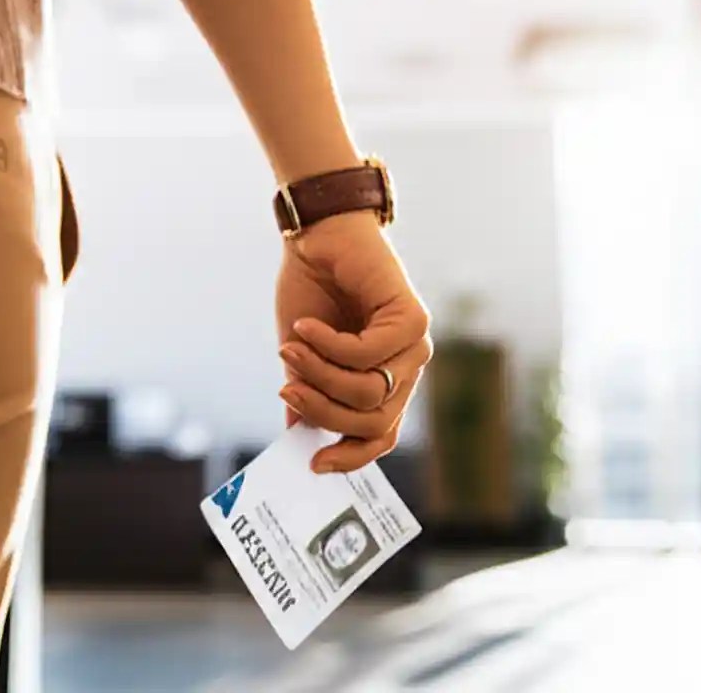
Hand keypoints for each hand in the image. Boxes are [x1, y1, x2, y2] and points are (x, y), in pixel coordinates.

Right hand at [275, 210, 431, 473]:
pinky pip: (365, 355)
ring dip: (319, 375)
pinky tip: (305, 327)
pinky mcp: (412, 319)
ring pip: (367, 392)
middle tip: (285, 391)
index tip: (314, 464)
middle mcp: (407, 367)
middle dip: (322, 411)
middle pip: (372, 421)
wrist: (320, 235)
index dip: (350, 456)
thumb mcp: (302, 355)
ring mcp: (414, 345)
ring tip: (288, 351)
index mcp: (386, 380)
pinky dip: (327, 345)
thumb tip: (297, 437)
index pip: (380, 436)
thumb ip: (307, 394)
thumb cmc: (312, 291)